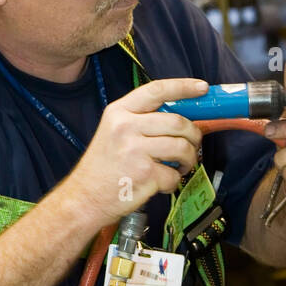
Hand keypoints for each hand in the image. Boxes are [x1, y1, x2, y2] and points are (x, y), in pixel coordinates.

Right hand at [70, 77, 207, 222]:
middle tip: (193, 143)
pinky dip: (174, 181)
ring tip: (181, 165)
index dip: (183, 87)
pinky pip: (174, 174)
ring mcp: (135, 150)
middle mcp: (126, 127)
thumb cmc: (103, 166)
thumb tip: (182, 116)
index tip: (202, 87)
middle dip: (194, 134)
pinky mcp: (144, 174)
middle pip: (177, 121)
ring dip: (189, 159)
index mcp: (119, 112)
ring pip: (182, 147)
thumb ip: (142, 120)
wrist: (84, 198)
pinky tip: (162, 182)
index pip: (156, 90)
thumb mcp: (114, 131)